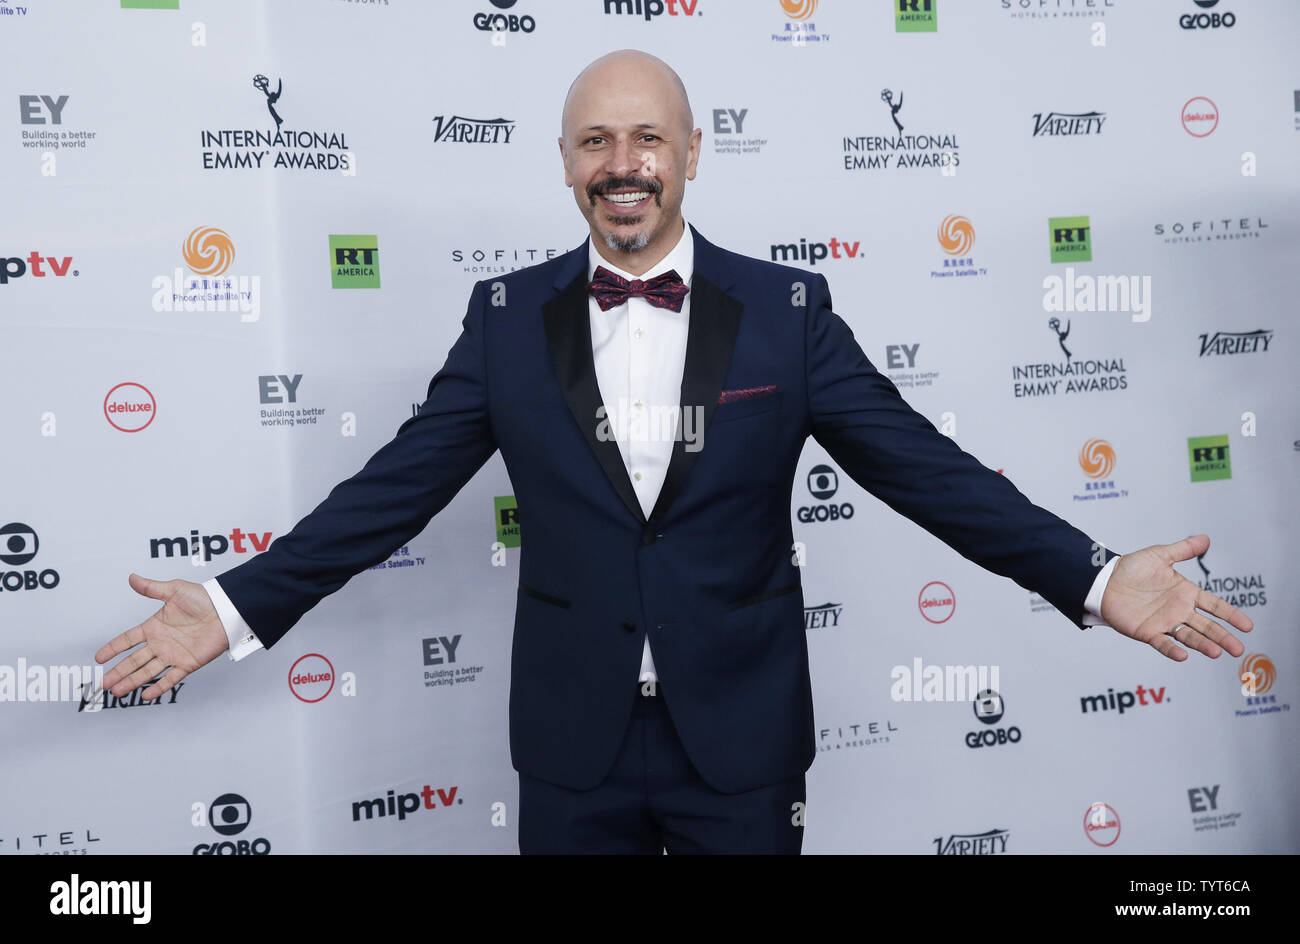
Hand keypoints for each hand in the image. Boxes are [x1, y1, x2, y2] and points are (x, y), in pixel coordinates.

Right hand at [96, 574, 229, 699]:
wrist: (227, 610)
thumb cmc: (204, 598)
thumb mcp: (174, 590)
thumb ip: (152, 588)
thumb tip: (132, 578)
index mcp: (155, 626)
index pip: (128, 639)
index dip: (113, 648)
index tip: (99, 657)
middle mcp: (161, 642)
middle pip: (134, 660)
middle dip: (118, 672)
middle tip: (103, 683)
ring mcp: (173, 654)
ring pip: (148, 671)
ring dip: (132, 682)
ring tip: (117, 692)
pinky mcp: (188, 663)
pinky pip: (171, 677)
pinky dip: (159, 687)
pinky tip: (146, 695)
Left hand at [1099, 534, 1252, 661]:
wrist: (1104, 580)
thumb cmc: (1131, 568)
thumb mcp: (1159, 556)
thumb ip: (1182, 550)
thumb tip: (1206, 539)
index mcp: (1185, 593)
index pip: (1214, 605)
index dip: (1231, 615)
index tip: (1248, 626)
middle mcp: (1179, 610)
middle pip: (1206, 626)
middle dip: (1223, 637)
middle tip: (1238, 649)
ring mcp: (1164, 622)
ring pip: (1189, 636)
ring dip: (1203, 644)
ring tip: (1217, 652)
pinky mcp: (1147, 632)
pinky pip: (1162, 643)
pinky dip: (1172, 650)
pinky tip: (1183, 655)